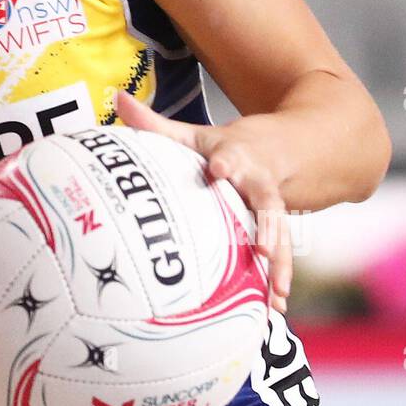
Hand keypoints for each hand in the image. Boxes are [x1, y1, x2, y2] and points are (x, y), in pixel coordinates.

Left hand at [116, 90, 291, 313]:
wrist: (288, 147)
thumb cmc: (228, 145)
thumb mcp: (195, 132)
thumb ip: (155, 122)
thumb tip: (116, 97)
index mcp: (237, 155)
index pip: (230, 156)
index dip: (226, 162)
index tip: (221, 169)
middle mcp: (259, 182)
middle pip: (266, 201)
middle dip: (266, 223)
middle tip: (263, 246)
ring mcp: (274, 207)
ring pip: (279, 234)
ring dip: (279, 262)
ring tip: (277, 294)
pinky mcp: (280, 228)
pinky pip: (282, 254)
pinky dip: (279, 278)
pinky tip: (276, 308)